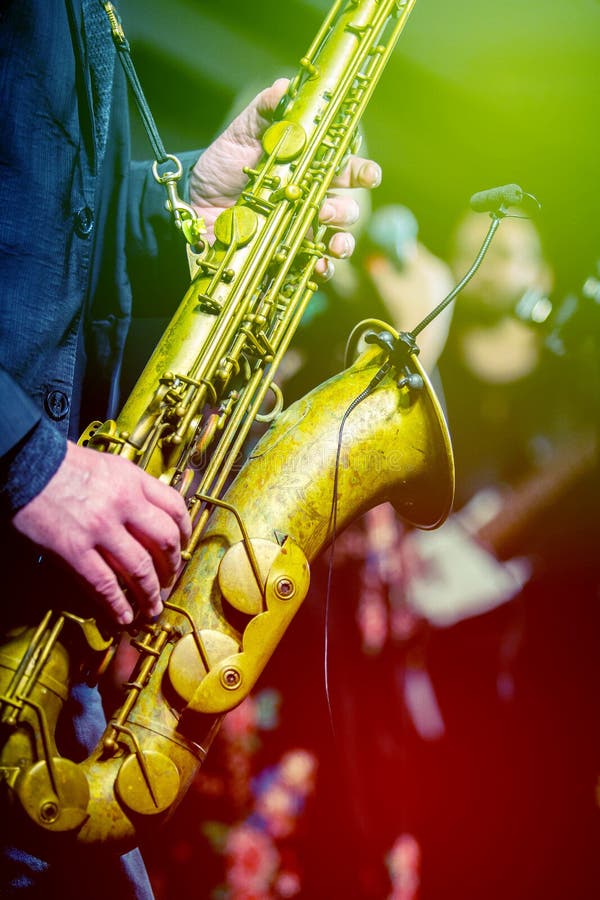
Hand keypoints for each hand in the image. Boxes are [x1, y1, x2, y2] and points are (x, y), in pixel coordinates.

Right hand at [12, 442, 190, 625]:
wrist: (26, 464)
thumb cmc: (65, 465)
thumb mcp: (110, 466)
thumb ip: (133, 487)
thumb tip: (152, 513)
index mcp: (134, 481)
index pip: (175, 509)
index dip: (185, 533)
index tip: (183, 547)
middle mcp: (124, 504)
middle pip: (165, 542)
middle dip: (172, 568)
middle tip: (170, 582)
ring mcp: (100, 528)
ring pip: (140, 569)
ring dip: (150, 594)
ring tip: (152, 609)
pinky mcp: (74, 549)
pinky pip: (104, 584)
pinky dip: (118, 604)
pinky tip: (123, 616)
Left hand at [189, 78, 381, 275]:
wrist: (193, 200)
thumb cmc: (223, 165)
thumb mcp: (242, 133)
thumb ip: (265, 110)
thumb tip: (286, 87)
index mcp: (308, 169)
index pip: (345, 169)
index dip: (362, 172)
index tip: (369, 175)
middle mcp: (310, 201)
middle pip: (346, 207)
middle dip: (346, 211)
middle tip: (327, 211)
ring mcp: (300, 230)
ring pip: (337, 239)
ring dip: (342, 242)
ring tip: (332, 243)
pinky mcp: (285, 254)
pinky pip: (313, 266)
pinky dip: (322, 269)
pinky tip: (320, 266)